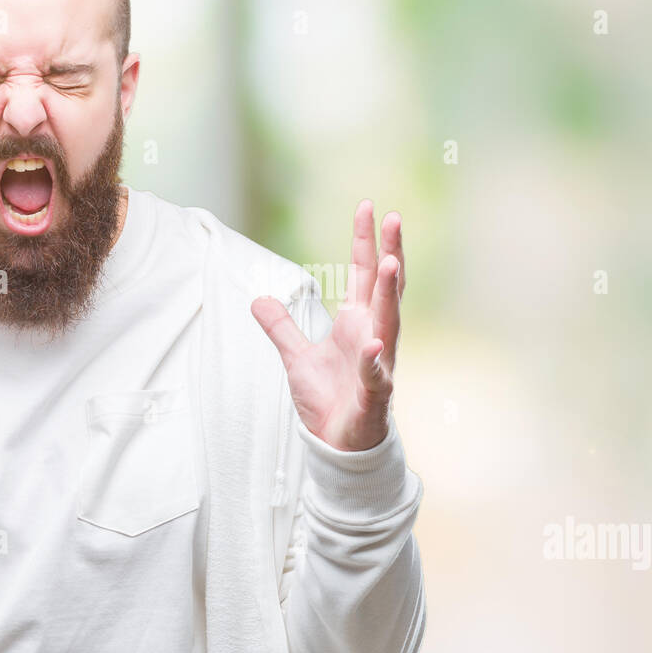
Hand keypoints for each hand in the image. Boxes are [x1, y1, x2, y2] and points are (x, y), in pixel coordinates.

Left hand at [252, 200, 405, 451]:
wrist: (338, 446)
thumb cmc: (328, 400)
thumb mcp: (295, 358)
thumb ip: (281, 327)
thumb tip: (258, 299)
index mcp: (358, 323)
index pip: (364, 274)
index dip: (365, 241)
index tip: (367, 207)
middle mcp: (374, 336)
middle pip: (386, 288)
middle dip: (391, 253)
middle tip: (394, 218)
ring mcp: (379, 363)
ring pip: (389, 322)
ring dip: (390, 294)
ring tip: (391, 264)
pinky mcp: (374, 395)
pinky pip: (376, 374)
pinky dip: (374, 360)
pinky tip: (374, 342)